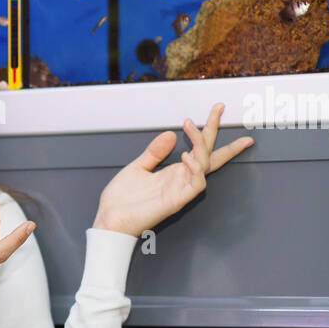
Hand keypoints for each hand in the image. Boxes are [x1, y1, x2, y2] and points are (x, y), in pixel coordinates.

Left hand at [92, 103, 252, 236]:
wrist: (109, 221)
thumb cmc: (122, 200)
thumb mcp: (138, 168)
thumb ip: (154, 152)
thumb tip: (170, 135)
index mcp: (173, 172)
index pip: (199, 149)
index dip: (210, 131)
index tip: (217, 111)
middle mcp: (180, 179)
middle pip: (208, 152)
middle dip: (214, 129)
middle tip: (219, 107)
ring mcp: (180, 190)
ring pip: (204, 165)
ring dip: (200, 144)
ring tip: (190, 127)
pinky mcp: (176, 201)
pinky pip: (196, 184)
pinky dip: (195, 168)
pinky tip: (187, 156)